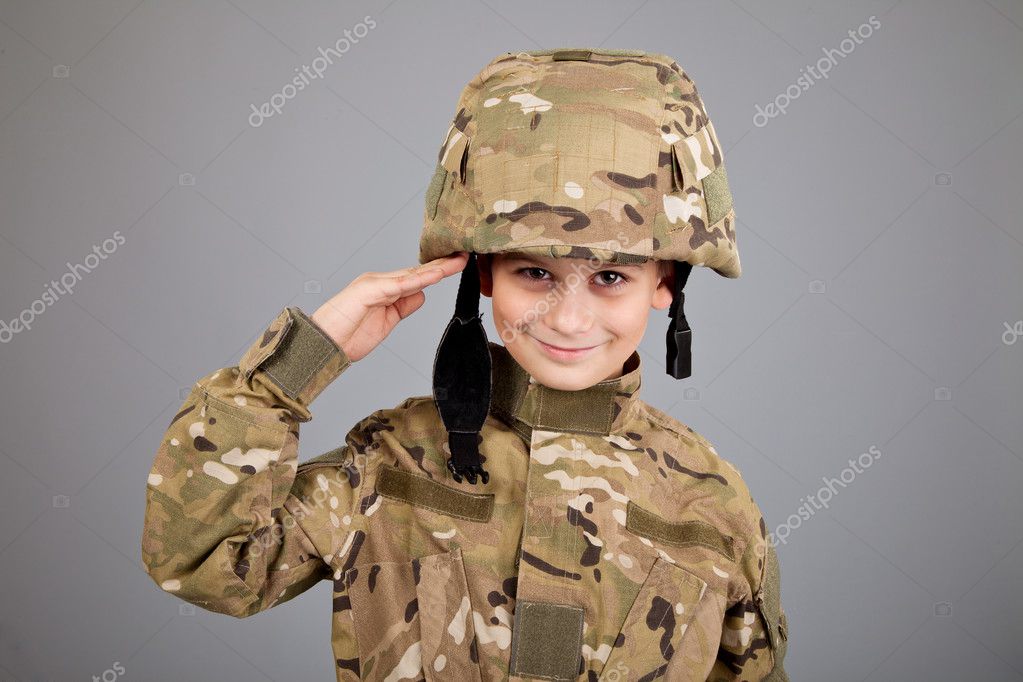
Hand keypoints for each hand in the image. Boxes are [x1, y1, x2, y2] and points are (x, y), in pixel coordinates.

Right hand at [311, 252, 468, 361]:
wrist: (322, 345)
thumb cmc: (348, 336)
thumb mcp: (386, 321)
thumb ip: (403, 307)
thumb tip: (422, 295)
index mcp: (384, 289)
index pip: (416, 278)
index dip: (437, 271)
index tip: (458, 265)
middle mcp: (380, 281)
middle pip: (418, 271)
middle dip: (442, 264)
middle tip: (465, 255)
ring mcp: (374, 284)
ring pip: (412, 274)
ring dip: (437, 267)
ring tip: (459, 260)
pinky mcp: (368, 290)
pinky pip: (400, 284)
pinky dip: (420, 279)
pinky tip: (436, 275)